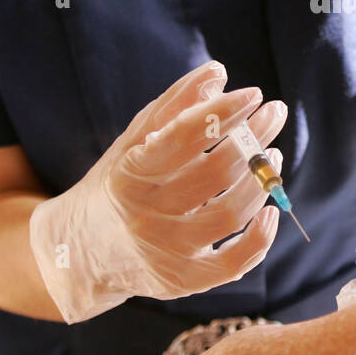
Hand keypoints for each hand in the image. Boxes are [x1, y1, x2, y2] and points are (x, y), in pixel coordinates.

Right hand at [29, 59, 287, 321]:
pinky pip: (234, 263)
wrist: (81, 251)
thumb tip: (219, 73)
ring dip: (261, 180)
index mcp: (129, 174)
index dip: (224, 112)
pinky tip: (269, 210)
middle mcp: (144, 216)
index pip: (184, 137)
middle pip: (215, 173)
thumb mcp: (134, 140)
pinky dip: (260, 237)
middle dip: (254, 138)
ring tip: (273, 155)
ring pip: (230, 215)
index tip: (253, 94)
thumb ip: (175, 105)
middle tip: (274, 114)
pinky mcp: (183, 281)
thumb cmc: (117, 182)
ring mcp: (165, 253)